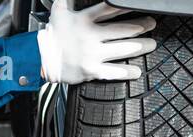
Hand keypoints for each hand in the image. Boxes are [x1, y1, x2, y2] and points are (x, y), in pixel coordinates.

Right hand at [37, 1, 157, 83]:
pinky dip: (127, 72)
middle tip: (151, 24)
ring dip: (140, 47)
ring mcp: (92, 54)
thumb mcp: (59, 11)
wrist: (41, 58)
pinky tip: (137, 71)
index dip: (125, 6)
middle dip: (140, 26)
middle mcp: (90, 37)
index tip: (139, 5)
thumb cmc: (52, 35)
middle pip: (121, 30)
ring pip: (122, 49)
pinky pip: (113, 72)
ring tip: (151, 44)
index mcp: (84, 20)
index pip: (109, 9)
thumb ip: (69, 0)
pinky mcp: (92, 70)